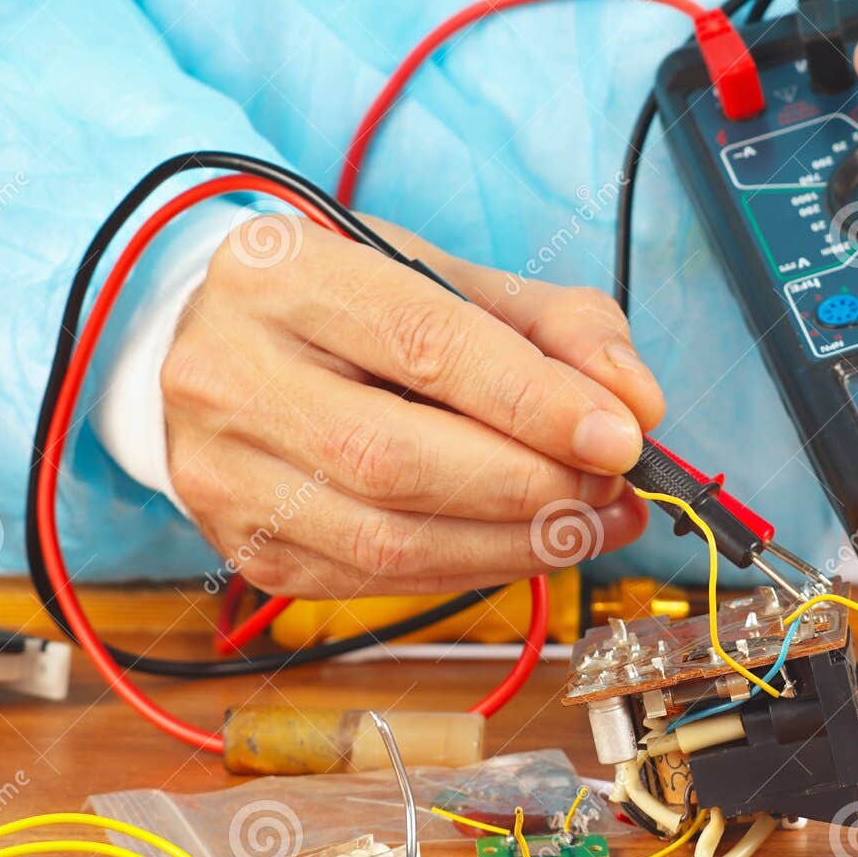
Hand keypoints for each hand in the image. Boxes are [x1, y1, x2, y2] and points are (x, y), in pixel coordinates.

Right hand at [160, 215, 662, 596]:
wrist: (220, 344)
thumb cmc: (351, 303)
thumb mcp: (452, 277)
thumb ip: (557, 326)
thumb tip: (637, 403)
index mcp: (283, 275)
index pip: (425, 347)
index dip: (536, 402)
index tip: (622, 436)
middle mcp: (230, 374)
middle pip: (399, 460)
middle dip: (533, 486)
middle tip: (613, 486)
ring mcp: (224, 473)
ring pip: (388, 542)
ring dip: (516, 544)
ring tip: (592, 522)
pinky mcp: (247, 546)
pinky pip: (379, 581)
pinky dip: (473, 569)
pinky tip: (527, 544)